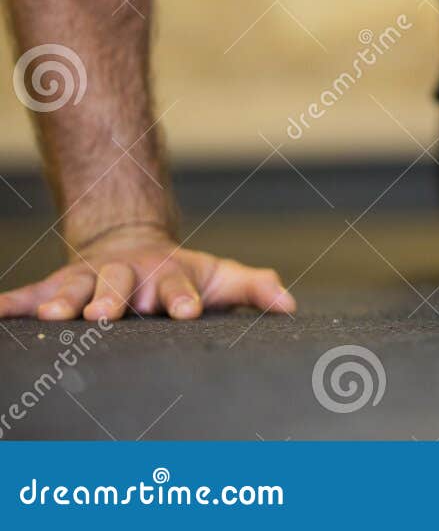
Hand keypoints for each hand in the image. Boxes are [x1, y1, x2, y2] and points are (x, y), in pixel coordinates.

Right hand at [0, 224, 295, 320]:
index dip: (182, 299)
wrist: (134, 245)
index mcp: (170, 276)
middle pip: (120, 286)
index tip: (185, 312)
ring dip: (63, 300)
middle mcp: (129, 276)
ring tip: (53, 315)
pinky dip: (13, 303)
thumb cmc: (184, 274)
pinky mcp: (60, 285)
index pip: (179, 288)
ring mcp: (92, 279)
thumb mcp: (221, 277)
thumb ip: (254, 289)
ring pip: (75, 287)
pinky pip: (32, 293)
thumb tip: (289, 306)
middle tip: (106, 315)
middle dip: (113, 300)